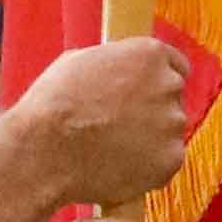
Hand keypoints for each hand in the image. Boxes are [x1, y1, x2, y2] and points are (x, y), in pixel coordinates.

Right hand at [0, 35, 197, 205]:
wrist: (45, 148)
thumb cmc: (53, 103)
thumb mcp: (80, 61)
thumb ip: (113, 64)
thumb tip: (117, 70)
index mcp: (149, 54)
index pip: (176, 65)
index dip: (158, 81)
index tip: (148, 93)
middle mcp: (169, 84)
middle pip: (172, 99)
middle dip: (152, 111)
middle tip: (119, 126)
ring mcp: (173, 124)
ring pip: (167, 133)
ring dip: (148, 140)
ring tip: (109, 149)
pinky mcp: (170, 159)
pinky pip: (164, 163)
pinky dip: (146, 167)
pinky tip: (116, 166)